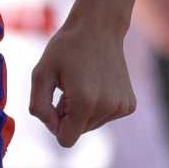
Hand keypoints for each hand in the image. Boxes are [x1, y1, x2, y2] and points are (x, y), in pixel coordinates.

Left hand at [29, 18, 135, 146]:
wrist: (99, 27)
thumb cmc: (65, 49)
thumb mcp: (40, 73)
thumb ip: (38, 107)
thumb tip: (54, 128)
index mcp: (85, 103)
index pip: (65, 140)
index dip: (55, 123)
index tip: (57, 101)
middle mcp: (107, 108)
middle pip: (78, 132)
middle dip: (69, 115)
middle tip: (70, 86)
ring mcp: (121, 107)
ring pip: (90, 126)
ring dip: (82, 109)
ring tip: (83, 82)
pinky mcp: (129, 104)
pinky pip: (104, 117)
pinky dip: (97, 105)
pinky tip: (97, 83)